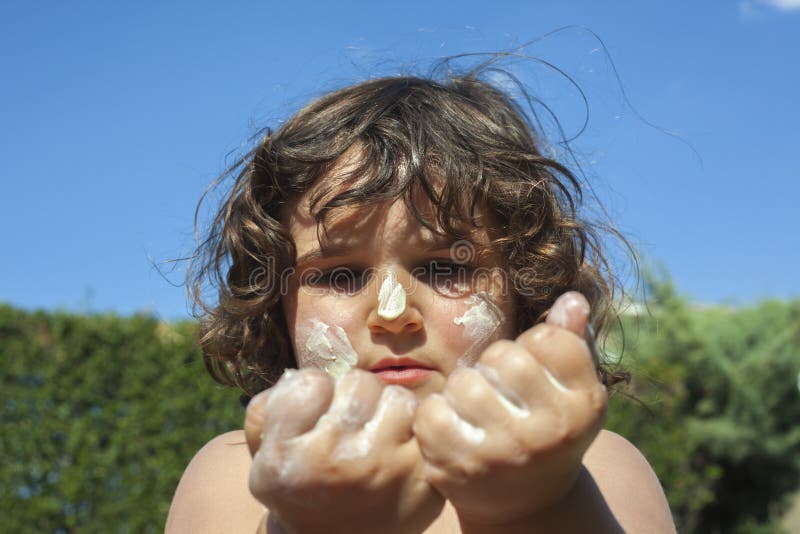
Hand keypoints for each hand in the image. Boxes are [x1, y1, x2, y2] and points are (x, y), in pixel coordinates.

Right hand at [245, 368, 443, 533]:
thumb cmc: (300, 488)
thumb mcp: (264, 457)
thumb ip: (266, 409)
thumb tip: (297, 375)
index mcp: (289, 458)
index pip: (310, 383)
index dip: (313, 393)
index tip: (312, 415)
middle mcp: (336, 464)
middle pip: (358, 383)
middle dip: (352, 397)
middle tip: (348, 424)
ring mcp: (385, 472)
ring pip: (397, 398)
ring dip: (386, 409)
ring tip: (375, 434)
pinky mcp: (423, 481)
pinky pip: (426, 425)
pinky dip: (413, 432)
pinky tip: (398, 450)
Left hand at [413, 291, 606, 526]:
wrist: (526, 502)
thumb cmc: (547, 426)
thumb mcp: (571, 389)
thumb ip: (571, 341)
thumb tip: (571, 298)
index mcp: (583, 403)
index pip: (547, 339)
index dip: (533, 345)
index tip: (533, 368)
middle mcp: (549, 431)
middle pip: (502, 356)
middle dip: (494, 365)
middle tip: (498, 388)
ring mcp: (504, 453)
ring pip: (464, 383)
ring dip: (463, 390)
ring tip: (474, 408)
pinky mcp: (461, 468)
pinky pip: (432, 414)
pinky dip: (436, 415)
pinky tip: (453, 427)